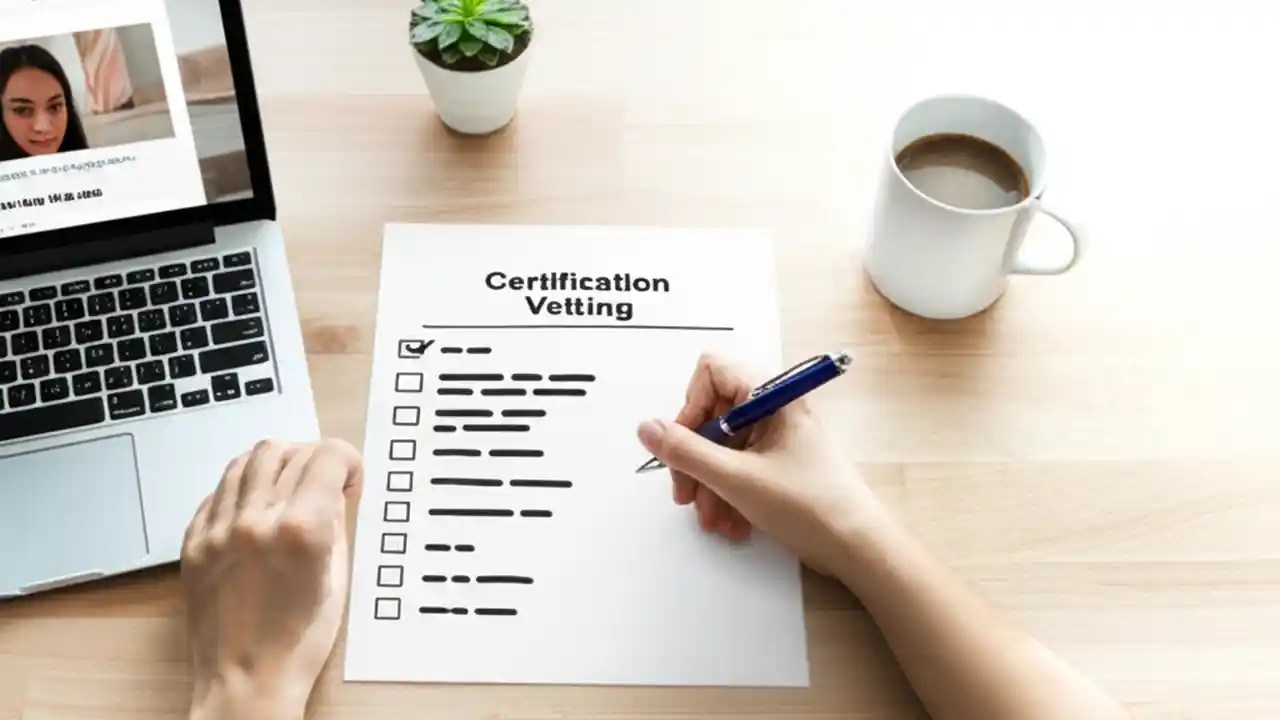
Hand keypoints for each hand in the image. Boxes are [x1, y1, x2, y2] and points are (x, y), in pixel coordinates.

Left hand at [182, 439, 362, 719]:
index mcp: (301, 530)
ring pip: (246, 460)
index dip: (347, 461)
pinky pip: (217, 491)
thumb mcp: (337, 576)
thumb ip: (335, 522)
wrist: (246, 680)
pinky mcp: (193, 543)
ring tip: (285, 487)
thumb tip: (335, 488)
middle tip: (321, 481)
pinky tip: (254, 507)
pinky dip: (240, 488)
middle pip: (286, 450)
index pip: (328, 456)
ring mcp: (219, 531)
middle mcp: (256, 522)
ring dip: (274, 464)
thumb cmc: (297, 642)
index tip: (348, 478)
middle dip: (312, 459)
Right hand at [636, 354, 885, 574]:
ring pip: (723, 447)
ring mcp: (779, 436)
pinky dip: (728, 493)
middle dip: (695, 458)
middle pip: (713, 415)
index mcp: (774, 394)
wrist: (857, 546)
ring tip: (712, 519)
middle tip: (686, 493)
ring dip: (710, 484)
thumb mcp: (737, 479)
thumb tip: (648, 429)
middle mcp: (776, 408)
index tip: (684, 443)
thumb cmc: (811, 506)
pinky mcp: (780, 463)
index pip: (713, 371)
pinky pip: (740, 467)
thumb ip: (686, 452)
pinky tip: (732, 522)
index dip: (690, 406)